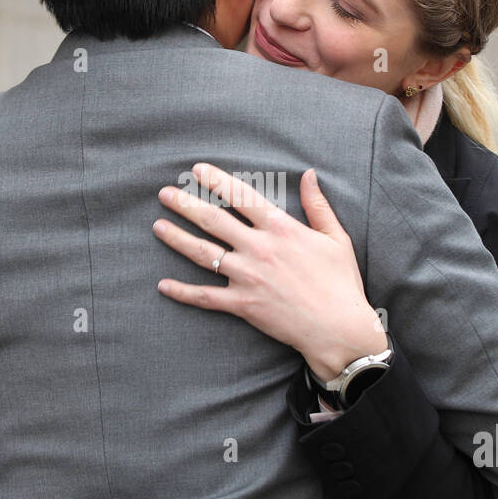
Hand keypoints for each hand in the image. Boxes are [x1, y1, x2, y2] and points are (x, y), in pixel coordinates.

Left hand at [152, 162, 387, 379]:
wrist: (338, 328)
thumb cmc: (340, 282)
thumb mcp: (335, 237)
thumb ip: (317, 205)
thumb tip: (309, 174)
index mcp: (281, 228)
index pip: (241, 196)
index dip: (216, 180)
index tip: (197, 170)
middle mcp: (259, 249)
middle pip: (213, 220)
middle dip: (185, 204)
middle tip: (165, 194)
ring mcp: (247, 277)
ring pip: (202, 253)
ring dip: (176, 238)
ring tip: (157, 226)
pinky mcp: (242, 304)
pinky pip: (205, 297)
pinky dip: (182, 292)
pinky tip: (163, 285)